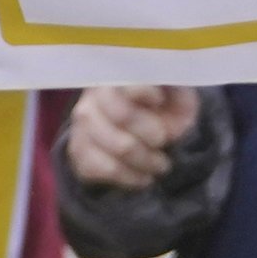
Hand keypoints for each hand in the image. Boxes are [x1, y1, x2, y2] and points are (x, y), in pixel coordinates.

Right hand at [65, 83, 199, 189]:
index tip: (159, 100)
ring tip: (160, 165)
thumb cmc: (163, 112)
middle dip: (153, 135)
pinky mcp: (79, 150)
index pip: (125, 82)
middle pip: (124, 116)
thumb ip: (176, 91)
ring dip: (146, 161)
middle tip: (165, 142)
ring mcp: (82, 125)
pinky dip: (130, 178)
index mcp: (119, 79)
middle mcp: (93, 99)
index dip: (145, 91)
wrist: (140, 136)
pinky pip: (103, 169)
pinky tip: (143, 177)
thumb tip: (167, 89)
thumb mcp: (177, 97)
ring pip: (118, 147)